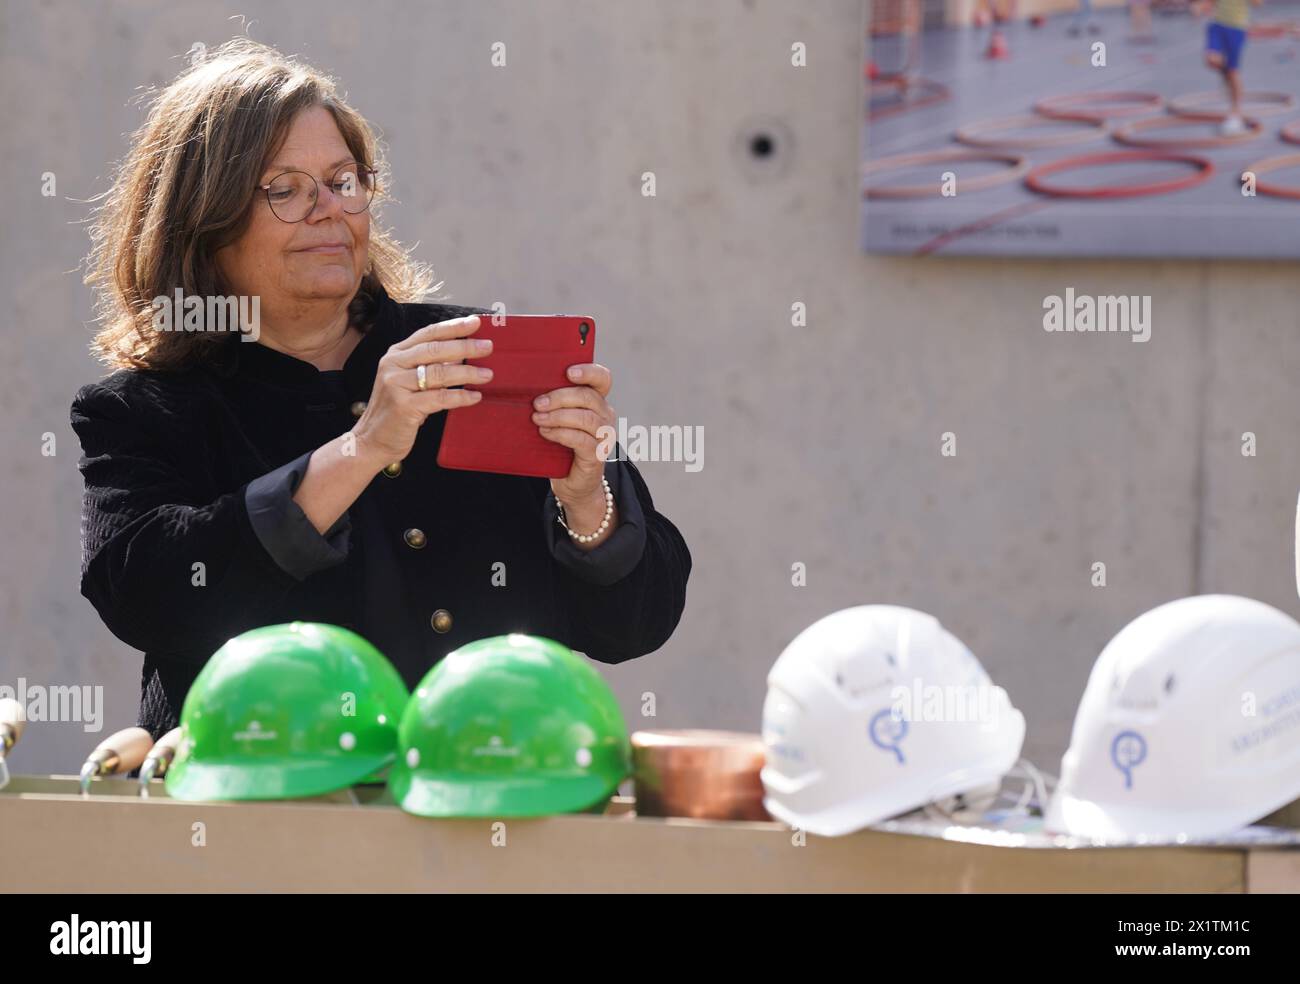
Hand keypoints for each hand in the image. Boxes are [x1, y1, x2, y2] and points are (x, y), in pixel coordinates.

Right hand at [352, 315, 491, 467]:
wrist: (371, 440)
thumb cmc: (395, 411)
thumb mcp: (409, 382)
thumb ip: (430, 367)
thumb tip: (461, 354)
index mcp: (395, 354)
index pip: (428, 334)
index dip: (453, 327)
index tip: (475, 322)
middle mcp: (393, 365)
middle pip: (435, 350)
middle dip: (464, 346)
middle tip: (487, 346)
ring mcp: (396, 385)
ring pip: (439, 373)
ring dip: (467, 373)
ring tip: (487, 374)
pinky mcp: (404, 406)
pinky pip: (440, 398)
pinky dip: (460, 397)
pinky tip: (475, 396)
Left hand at [533, 362, 616, 506]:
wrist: (572, 481)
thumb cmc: (562, 445)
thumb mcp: (559, 419)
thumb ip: (554, 402)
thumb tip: (529, 387)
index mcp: (597, 401)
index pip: (602, 379)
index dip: (589, 372)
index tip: (568, 372)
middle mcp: (606, 416)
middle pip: (588, 397)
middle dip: (560, 397)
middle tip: (537, 403)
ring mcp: (604, 436)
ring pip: (586, 418)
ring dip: (558, 416)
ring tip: (537, 418)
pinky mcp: (597, 454)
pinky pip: (580, 439)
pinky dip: (560, 433)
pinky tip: (545, 432)